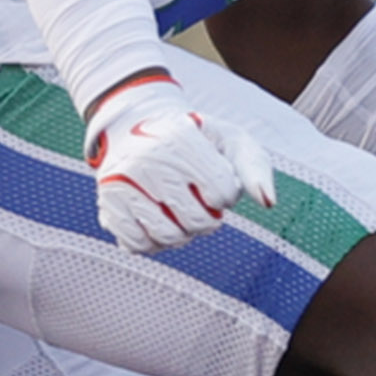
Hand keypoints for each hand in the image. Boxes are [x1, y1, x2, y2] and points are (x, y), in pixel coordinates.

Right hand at [87, 76, 276, 253]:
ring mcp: (120, 184)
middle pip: (199, 222)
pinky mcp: (106, 205)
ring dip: (184, 232)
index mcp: (180, 139)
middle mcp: (145, 160)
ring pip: (169, 237)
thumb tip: (268, 202)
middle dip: (209, 217)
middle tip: (198, 199)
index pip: (224, 193)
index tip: (216, 180)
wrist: (137, 129)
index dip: (228, 194)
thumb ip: (255, 169)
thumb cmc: (196, 141)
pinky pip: (137, 245)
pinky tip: (157, 221)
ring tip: (179, 210)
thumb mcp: (232, 142)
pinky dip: (155, 242)